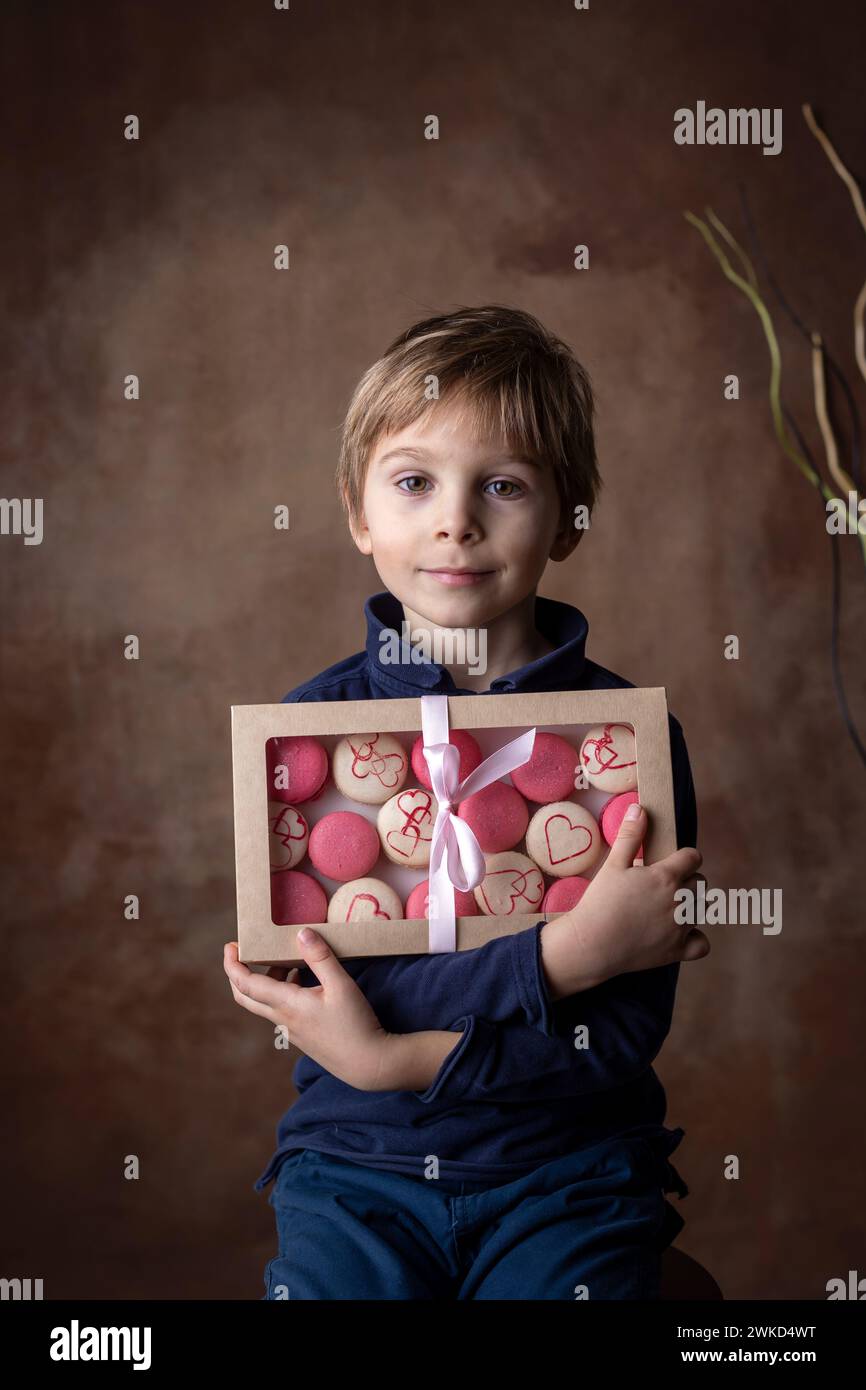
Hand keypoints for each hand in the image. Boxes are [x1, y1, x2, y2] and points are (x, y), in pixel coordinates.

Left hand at [223, 932, 397, 1090]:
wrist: (367, 1064)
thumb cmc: (355, 1024)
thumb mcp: (341, 985)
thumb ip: (321, 958)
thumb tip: (302, 933)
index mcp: (286, 1004)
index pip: (246, 984)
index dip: (232, 965)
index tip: (230, 946)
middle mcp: (282, 1018)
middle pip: (245, 996)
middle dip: (238, 973)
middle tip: (244, 952)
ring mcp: (290, 1029)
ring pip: (263, 1002)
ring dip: (263, 980)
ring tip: (282, 958)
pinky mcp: (301, 1034)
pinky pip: (279, 1009)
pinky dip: (279, 990)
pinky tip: (300, 978)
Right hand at [561, 804, 709, 987]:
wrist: (590, 944)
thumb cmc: (599, 902)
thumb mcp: (612, 864)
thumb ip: (630, 836)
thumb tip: (640, 809)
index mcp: (666, 877)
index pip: (693, 858)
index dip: (684, 857)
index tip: (673, 862)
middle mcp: (679, 901)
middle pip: (701, 883)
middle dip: (687, 880)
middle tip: (664, 885)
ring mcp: (680, 928)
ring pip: (703, 909)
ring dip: (692, 905)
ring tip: (670, 906)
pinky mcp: (677, 951)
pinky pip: (702, 943)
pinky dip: (696, 937)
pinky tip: (681, 933)